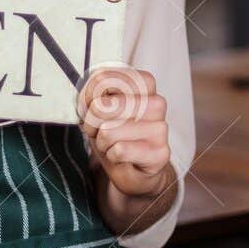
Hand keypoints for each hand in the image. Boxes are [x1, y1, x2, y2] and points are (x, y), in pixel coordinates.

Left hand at [78, 66, 172, 199]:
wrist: (132, 169)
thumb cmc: (115, 133)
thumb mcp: (98, 108)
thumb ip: (92, 95)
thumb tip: (90, 99)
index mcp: (144, 83)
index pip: (103, 78)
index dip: (87, 96)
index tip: (90, 105)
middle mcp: (156, 102)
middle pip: (102, 106)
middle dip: (92, 123)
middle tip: (100, 130)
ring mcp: (161, 128)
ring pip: (108, 131)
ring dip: (102, 142)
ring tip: (112, 144)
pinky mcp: (160, 153)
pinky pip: (120, 151)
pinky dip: (112, 156)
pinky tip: (122, 157)